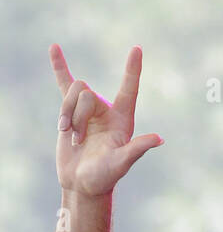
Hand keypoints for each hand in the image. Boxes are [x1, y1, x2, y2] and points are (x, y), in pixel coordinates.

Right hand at [50, 43, 162, 196]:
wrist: (82, 183)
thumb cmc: (105, 176)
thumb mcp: (121, 163)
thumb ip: (137, 149)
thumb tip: (159, 139)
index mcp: (123, 119)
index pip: (129, 89)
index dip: (133, 69)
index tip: (137, 48)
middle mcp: (106, 110)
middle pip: (86, 93)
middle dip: (77, 116)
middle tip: (78, 141)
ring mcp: (88, 109)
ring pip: (71, 93)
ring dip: (66, 116)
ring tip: (70, 138)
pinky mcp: (70, 110)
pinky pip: (64, 83)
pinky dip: (59, 66)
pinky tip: (54, 48)